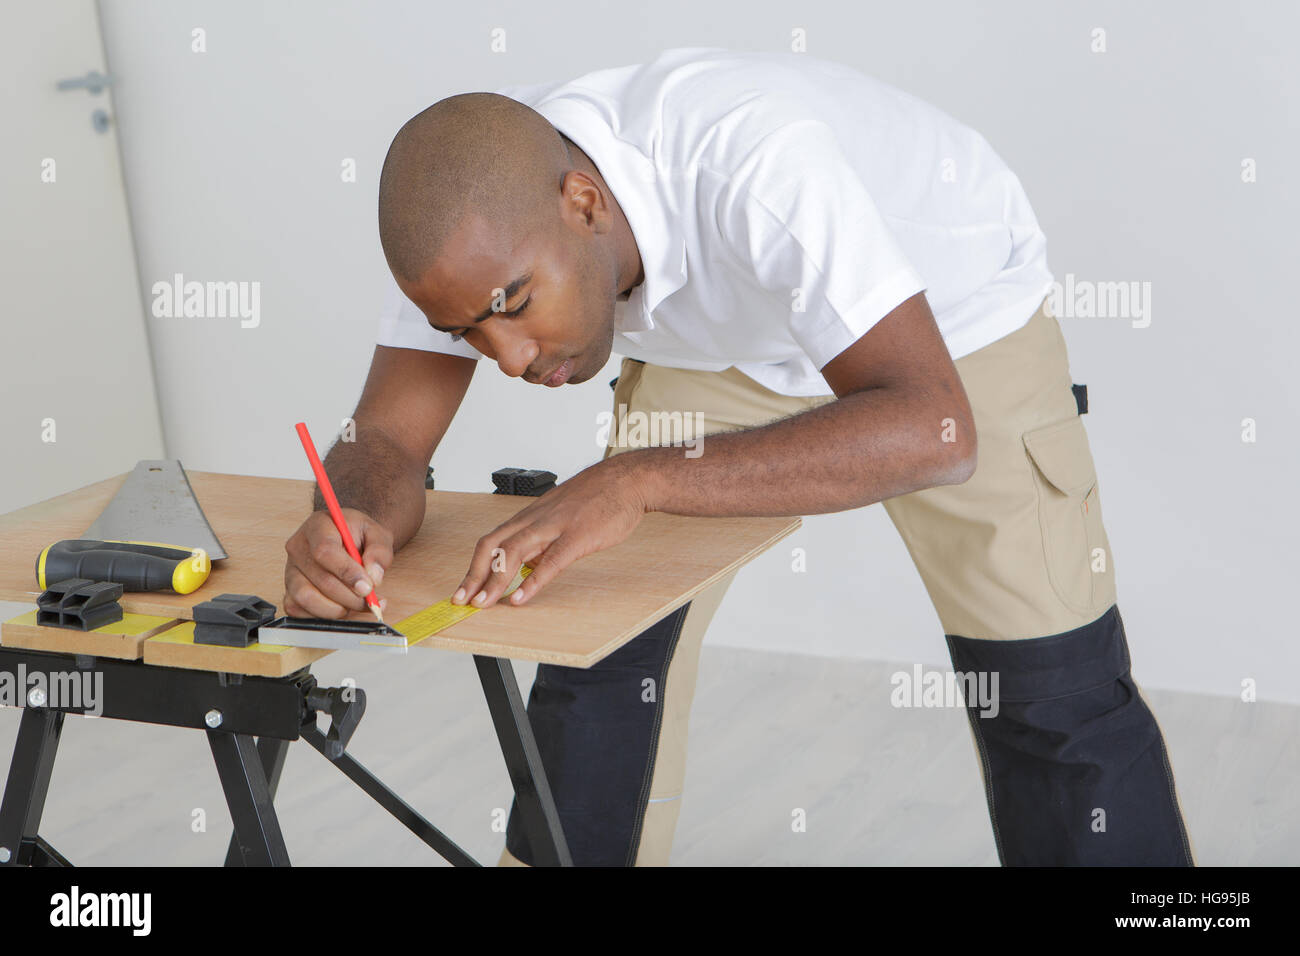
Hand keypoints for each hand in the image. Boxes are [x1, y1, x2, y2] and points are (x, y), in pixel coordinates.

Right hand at [283, 508, 393, 617]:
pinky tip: (341, 608)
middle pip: (320, 579)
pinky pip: (299, 610)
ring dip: (336, 609)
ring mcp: (291, 570)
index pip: (325, 551)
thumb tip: (374, 577)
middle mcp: (298, 547)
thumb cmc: (359, 535)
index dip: (347, 572)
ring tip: (356, 603)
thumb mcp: (378, 534)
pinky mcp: (289, 590)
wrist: (348, 539)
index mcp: (318, 526)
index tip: (367, 587)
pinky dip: (323, 616)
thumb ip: (379, 552)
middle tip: (369, 599)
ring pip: (306, 598)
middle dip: (349, 596)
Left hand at [452, 456, 650, 608]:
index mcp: (529, 517)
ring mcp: (554, 526)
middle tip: (462, 601)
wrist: (626, 479)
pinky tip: (520, 598)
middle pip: (491, 546)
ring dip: (494, 581)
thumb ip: (542, 538)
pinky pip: (549, 562)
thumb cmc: (597, 497)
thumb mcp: (560, 515)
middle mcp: (534, 520)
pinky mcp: (576, 536)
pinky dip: (532, 582)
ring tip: (484, 603)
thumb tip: (529, 563)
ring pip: (513, 552)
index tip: (464, 589)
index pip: (490, 542)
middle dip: (473, 576)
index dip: (473, 567)